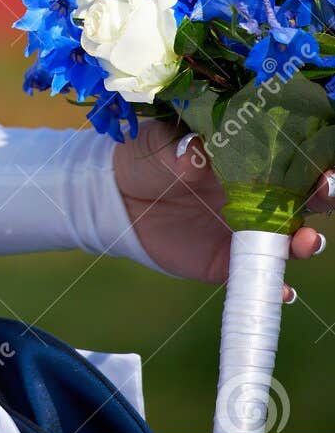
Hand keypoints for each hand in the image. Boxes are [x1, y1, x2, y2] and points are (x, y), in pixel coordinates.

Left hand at [112, 117, 332, 299]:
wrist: (118, 197)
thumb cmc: (148, 156)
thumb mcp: (164, 142)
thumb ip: (185, 148)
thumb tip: (196, 154)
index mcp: (248, 158)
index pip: (293, 157)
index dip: (315, 157)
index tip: (324, 159)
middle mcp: (257, 196)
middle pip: (305, 199)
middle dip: (325, 195)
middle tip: (326, 189)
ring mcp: (245, 230)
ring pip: (290, 240)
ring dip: (306, 243)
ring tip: (307, 242)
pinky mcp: (228, 262)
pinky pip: (258, 277)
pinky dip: (275, 287)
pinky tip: (282, 290)